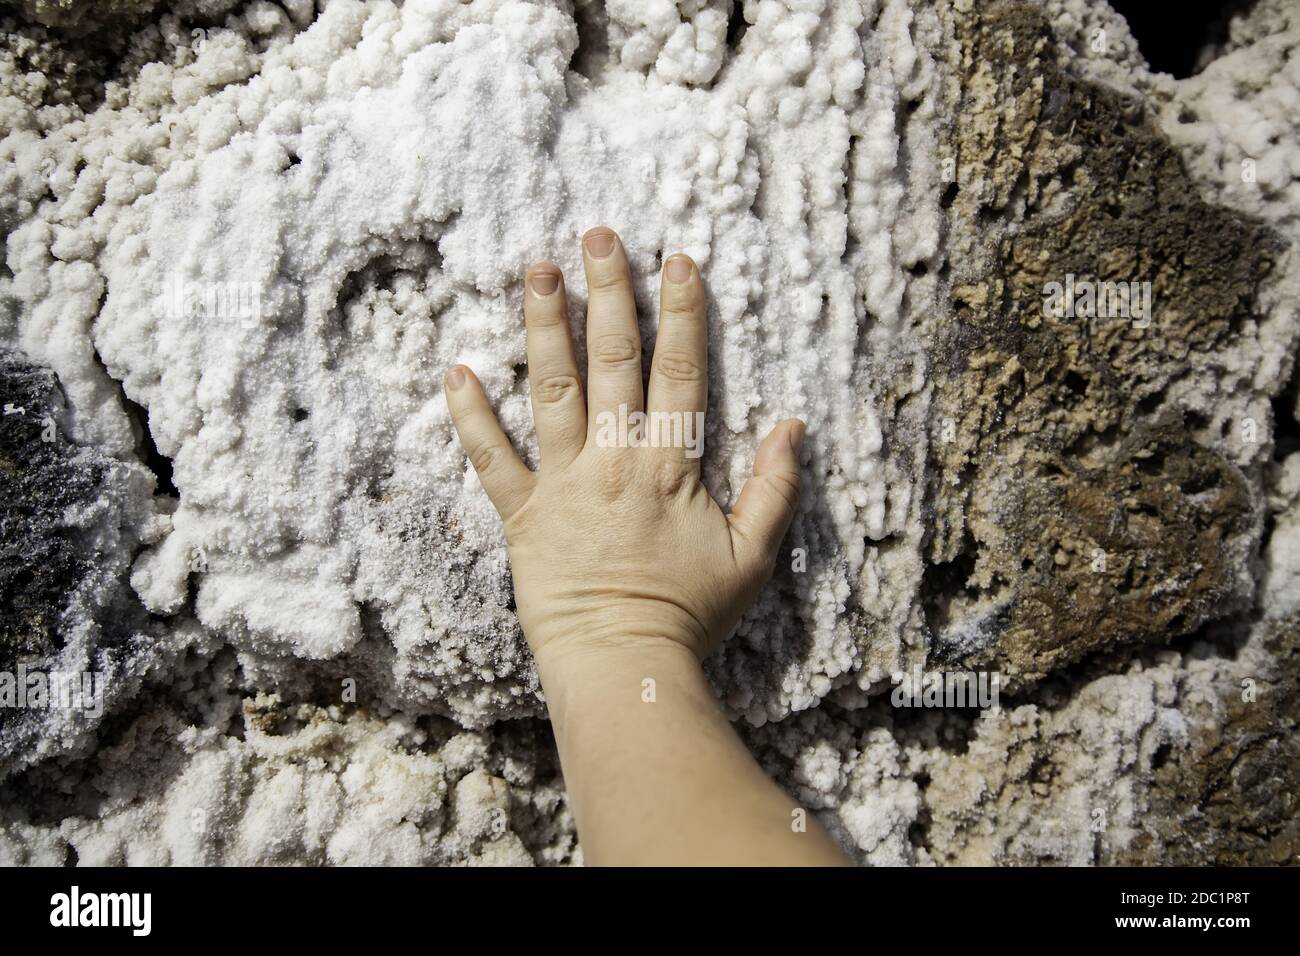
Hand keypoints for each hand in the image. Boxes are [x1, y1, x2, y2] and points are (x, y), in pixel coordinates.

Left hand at [445, 226, 804, 665]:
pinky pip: (490, 460)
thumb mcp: (752, 557)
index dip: (681, 314)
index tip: (676, 260)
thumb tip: (792, 426)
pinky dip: (470, 417)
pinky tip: (455, 370)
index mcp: (670, 465)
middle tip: (598, 235)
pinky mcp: (521, 515)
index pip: (680, 373)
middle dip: (607, 293)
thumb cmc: (690, 616)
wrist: (623, 664)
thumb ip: (774, 489)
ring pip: (552, 392)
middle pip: (612, 362)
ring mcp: (563, 484)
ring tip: (535, 271)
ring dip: (543, 328)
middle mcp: (615, 460)